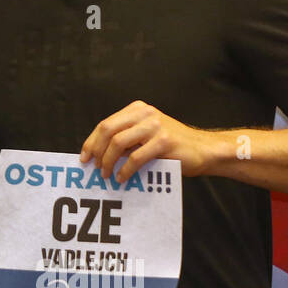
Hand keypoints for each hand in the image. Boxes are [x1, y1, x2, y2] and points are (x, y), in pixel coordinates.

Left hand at [80, 100, 221, 181]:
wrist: (203, 150)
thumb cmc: (171, 147)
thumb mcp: (145, 135)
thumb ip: (126, 138)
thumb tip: (97, 153)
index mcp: (138, 109)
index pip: (106, 124)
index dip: (91, 141)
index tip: (84, 157)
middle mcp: (145, 114)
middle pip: (108, 130)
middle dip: (96, 150)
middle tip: (93, 167)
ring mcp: (155, 126)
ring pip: (119, 142)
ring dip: (108, 161)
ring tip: (106, 175)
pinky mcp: (164, 141)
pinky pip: (136, 157)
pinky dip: (125, 169)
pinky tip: (122, 178)